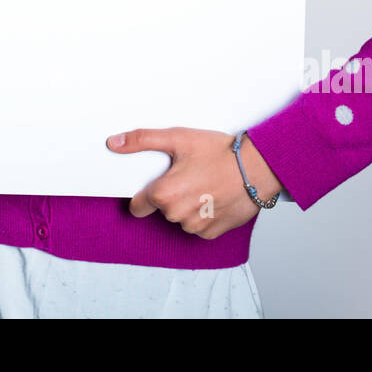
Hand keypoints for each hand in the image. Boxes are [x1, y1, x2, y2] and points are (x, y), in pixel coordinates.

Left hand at [106, 128, 282, 239]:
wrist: (257, 168)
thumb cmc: (220, 152)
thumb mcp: (178, 138)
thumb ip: (142, 140)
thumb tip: (114, 143)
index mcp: (164, 194)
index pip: (137, 206)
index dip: (144, 194)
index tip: (156, 183)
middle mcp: (177, 215)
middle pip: (161, 210)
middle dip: (169, 195)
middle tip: (187, 176)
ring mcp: (195, 226)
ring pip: (180, 219)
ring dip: (187, 206)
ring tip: (204, 184)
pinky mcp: (212, 233)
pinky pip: (199, 226)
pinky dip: (203, 214)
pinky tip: (214, 197)